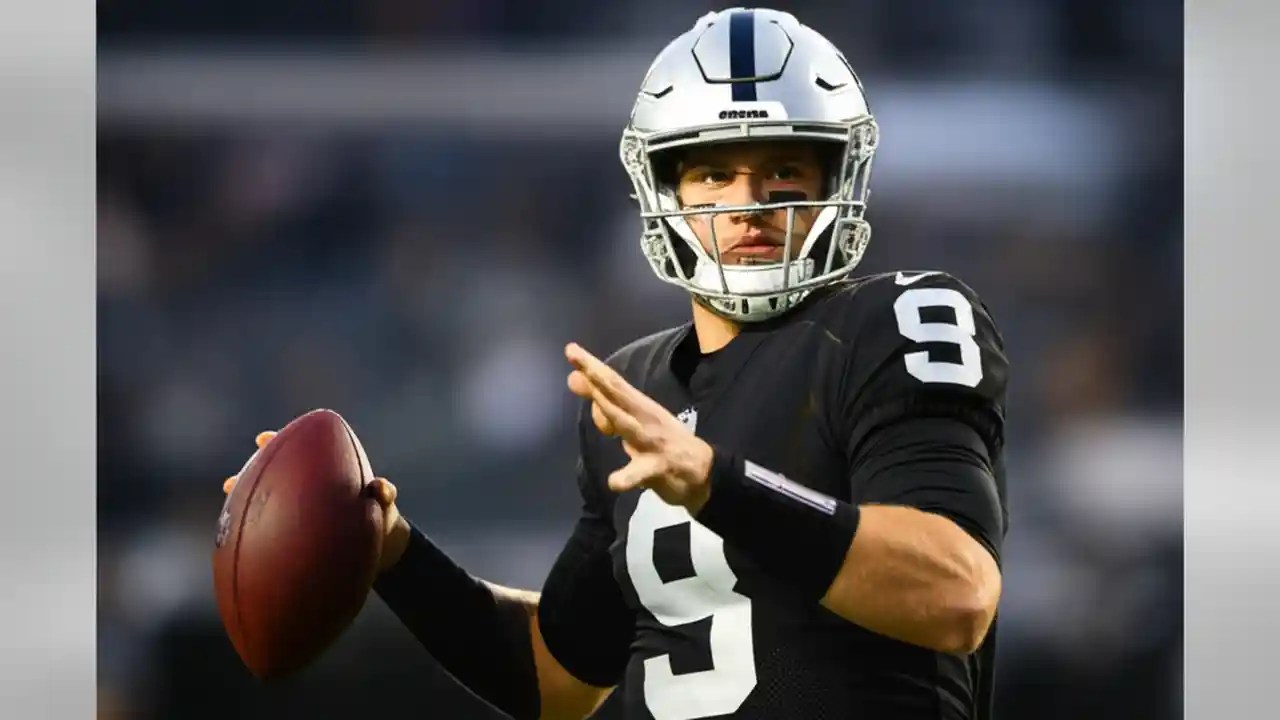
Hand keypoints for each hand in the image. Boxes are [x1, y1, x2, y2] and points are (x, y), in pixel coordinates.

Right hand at [223, 430, 411, 573]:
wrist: (381, 551)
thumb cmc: (381, 517)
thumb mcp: (385, 504)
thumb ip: (385, 493)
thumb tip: (379, 487)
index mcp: (323, 476)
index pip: (298, 453)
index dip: (278, 443)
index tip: (262, 439)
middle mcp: (305, 493)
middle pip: (272, 478)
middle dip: (251, 476)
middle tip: (232, 480)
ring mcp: (297, 516)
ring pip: (265, 507)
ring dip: (245, 507)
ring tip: (229, 513)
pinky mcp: (296, 538)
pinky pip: (273, 536)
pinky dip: (257, 537)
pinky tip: (239, 546)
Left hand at [564, 342, 715, 513]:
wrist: (702, 471)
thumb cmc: (661, 442)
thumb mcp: (632, 420)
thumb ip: (603, 403)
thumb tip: (574, 380)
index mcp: (639, 406)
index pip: (613, 383)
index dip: (592, 366)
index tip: (571, 350)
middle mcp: (645, 418)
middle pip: (618, 395)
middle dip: (597, 376)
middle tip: (575, 356)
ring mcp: (653, 443)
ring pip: (629, 425)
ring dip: (611, 413)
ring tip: (595, 401)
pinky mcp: (659, 468)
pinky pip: (641, 472)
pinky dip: (627, 477)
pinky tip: (614, 481)